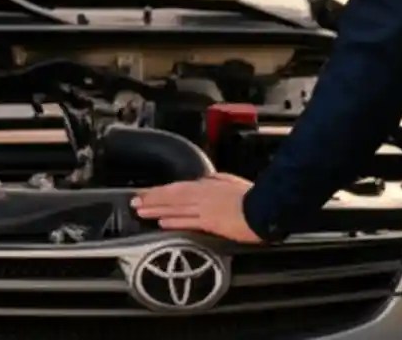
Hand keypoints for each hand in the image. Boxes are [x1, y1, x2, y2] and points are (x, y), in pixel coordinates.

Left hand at [131, 173, 262, 243]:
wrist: (266, 207)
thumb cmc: (253, 196)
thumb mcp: (233, 182)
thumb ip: (217, 180)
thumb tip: (206, 179)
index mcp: (208, 185)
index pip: (179, 187)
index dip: (161, 191)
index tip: (147, 193)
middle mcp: (203, 195)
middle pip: (173, 195)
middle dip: (152, 198)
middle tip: (134, 202)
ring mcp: (206, 208)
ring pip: (176, 207)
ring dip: (156, 208)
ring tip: (140, 211)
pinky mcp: (211, 222)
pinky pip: (188, 221)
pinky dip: (174, 220)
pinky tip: (161, 222)